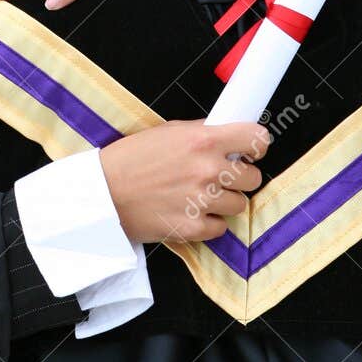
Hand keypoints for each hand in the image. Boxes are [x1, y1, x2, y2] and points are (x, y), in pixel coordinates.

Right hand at [99, 120, 270, 243]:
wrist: (104, 193)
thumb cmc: (131, 160)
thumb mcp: (168, 132)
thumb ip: (203, 133)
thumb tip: (229, 137)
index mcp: (203, 140)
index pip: (257, 139)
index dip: (256, 145)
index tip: (250, 151)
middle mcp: (208, 170)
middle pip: (253, 177)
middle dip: (239, 177)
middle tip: (219, 176)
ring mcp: (202, 201)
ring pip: (239, 204)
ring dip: (224, 201)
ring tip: (200, 196)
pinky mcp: (193, 229)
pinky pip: (221, 228)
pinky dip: (209, 222)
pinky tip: (191, 213)